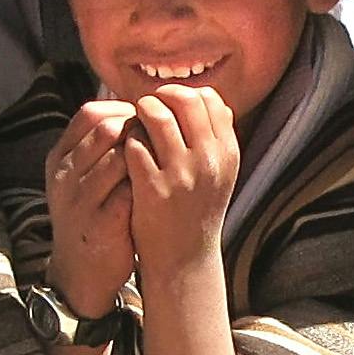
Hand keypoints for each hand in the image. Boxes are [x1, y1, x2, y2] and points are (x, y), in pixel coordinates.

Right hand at [45, 99, 140, 319]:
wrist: (81, 271)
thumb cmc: (91, 214)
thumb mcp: (81, 177)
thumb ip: (98, 145)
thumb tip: (133, 108)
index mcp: (60, 158)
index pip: (90, 113)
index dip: (123, 112)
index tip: (143, 124)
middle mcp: (65, 175)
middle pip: (106, 129)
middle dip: (138, 130)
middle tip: (158, 141)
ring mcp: (81, 200)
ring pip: (120, 157)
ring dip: (146, 156)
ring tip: (158, 164)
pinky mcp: (102, 223)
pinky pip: (131, 190)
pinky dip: (148, 183)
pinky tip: (157, 189)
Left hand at [122, 84, 240, 283]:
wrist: (184, 259)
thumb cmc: (195, 211)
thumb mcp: (218, 174)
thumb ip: (215, 138)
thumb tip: (205, 97)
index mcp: (228, 154)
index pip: (210, 100)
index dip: (185, 94)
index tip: (170, 103)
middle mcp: (209, 161)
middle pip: (185, 100)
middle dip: (161, 97)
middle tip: (147, 107)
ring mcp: (182, 175)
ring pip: (157, 117)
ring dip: (141, 115)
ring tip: (134, 124)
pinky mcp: (153, 189)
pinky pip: (135, 144)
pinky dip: (127, 139)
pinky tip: (125, 149)